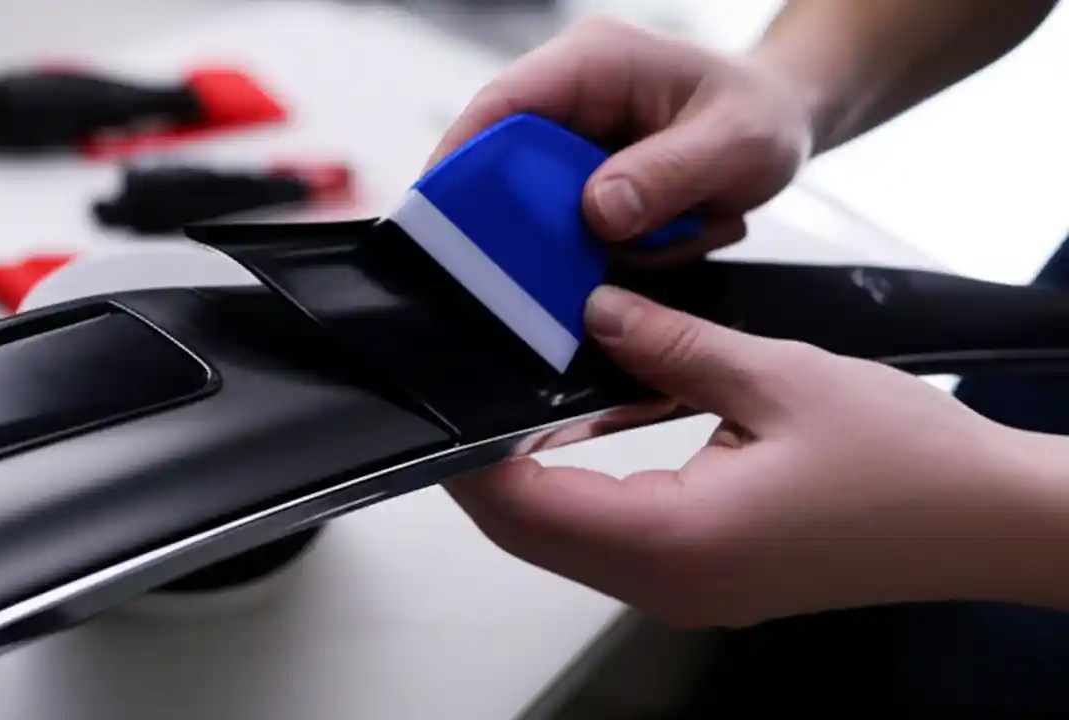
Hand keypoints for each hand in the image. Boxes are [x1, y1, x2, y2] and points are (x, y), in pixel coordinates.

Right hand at [427, 16, 816, 262]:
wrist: (786, 120)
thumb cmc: (764, 113)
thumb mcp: (736, 144)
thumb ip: (669, 176)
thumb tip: (597, 211)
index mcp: (596, 61)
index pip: (503, 103)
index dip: (460, 156)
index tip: (437, 214)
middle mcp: (574, 96)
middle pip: (508, 166)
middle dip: (542, 222)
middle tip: (585, 260)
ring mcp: (577, 139)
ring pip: (542, 209)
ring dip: (599, 243)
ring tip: (675, 233)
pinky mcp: (587, 177)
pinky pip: (572, 227)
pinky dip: (615, 251)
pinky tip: (670, 236)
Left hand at [447, 286, 1068, 627]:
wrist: (981, 522)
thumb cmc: (904, 464)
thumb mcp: (776, 377)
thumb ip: (670, 344)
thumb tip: (593, 315)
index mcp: (676, 542)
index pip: (525, 510)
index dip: (469, 461)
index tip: (446, 403)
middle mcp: (668, 584)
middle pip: (532, 535)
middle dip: (485, 470)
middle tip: (470, 392)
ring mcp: (685, 591)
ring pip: (565, 542)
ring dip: (527, 480)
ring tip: (509, 404)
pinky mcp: (705, 577)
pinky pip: (610, 540)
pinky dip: (577, 489)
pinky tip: (577, 431)